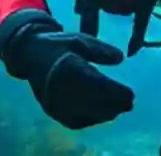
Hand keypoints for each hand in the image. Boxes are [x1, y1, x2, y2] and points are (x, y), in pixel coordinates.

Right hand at [0, 10, 134, 128]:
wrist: (29, 54)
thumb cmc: (59, 44)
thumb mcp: (80, 40)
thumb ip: (100, 49)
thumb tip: (120, 58)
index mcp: (69, 67)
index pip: (98, 86)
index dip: (116, 93)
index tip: (131, 94)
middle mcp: (61, 87)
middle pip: (94, 103)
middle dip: (114, 105)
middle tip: (129, 103)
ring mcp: (54, 101)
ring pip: (85, 114)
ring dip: (104, 113)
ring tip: (119, 108)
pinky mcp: (51, 109)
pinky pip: (74, 120)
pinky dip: (90, 119)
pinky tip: (102, 114)